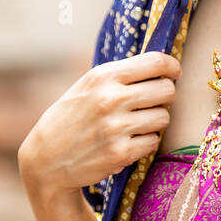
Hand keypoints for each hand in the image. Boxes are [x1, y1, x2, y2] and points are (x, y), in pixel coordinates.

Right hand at [18, 50, 178, 196]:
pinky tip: (128, 141)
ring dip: (155, 121)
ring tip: (135, 124)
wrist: (46, 158)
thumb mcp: (88, 85)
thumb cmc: (72, 117)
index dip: (172, 67)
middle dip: (164, 97)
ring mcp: (116, 127)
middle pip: (167, 90)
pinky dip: (145, 143)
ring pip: (164, 118)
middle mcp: (111, 99)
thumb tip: (164, 66)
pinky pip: (153, 142)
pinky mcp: (120, 153)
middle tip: (153, 102)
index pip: (156, 62)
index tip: (174, 73)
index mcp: (104, 76)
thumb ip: (121, 75)